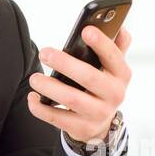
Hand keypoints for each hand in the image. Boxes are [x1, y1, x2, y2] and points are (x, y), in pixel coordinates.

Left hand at [27, 24, 131, 142]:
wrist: (101, 124)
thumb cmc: (102, 87)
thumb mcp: (113, 69)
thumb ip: (117, 47)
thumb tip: (120, 27)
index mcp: (121, 75)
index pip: (114, 57)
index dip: (102, 44)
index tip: (85, 30)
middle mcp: (114, 95)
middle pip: (89, 77)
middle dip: (65, 63)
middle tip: (45, 53)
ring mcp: (98, 114)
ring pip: (71, 99)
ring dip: (49, 87)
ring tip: (34, 78)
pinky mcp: (81, 127)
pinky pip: (57, 118)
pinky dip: (41, 108)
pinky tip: (33, 97)